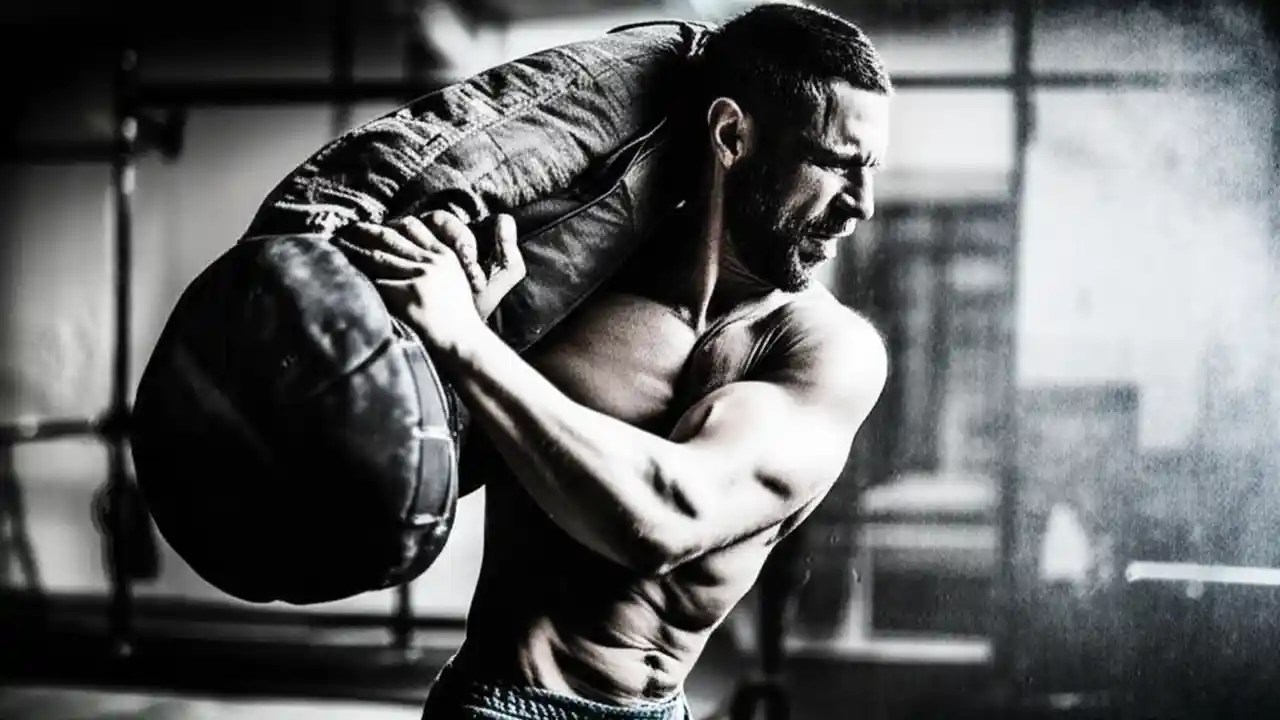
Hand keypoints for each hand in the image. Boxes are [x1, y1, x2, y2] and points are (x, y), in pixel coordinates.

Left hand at [334, 213, 524, 351]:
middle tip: (349, 228)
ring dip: (356, 250)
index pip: (415, 228)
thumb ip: (436, 268)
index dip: (392, 224)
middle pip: (392, 238)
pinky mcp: (407, 294)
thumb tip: (410, 262)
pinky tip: (344, 273)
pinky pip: (377, 281)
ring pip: (379, 256)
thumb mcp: (455, 283)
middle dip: (368, 231)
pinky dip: (359, 277)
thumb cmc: (459, 320)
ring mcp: (419, 277)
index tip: (377, 223)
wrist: (463, 342)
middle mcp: (432, 262)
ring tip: (339, 245)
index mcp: (445, 256)